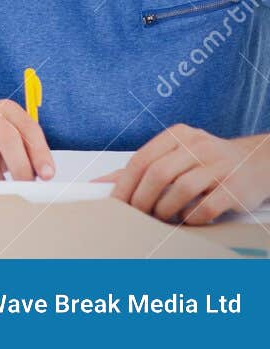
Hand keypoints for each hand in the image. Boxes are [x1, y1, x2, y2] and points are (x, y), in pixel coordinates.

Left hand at [106, 125, 269, 223]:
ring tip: (160, 217)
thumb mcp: (174, 155)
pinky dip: (190, 217)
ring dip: (164, 209)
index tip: (115, 204)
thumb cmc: (205, 162)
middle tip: (137, 214)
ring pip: (181, 189)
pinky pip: (206, 206)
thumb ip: (140, 168)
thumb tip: (99, 183)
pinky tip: (186, 218)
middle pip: (158, 174)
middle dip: (142, 199)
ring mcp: (220, 165)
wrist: (256, 163)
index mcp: (178, 135)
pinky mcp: (236, 187)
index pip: (142, 159)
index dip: (124, 185)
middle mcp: (199, 145)